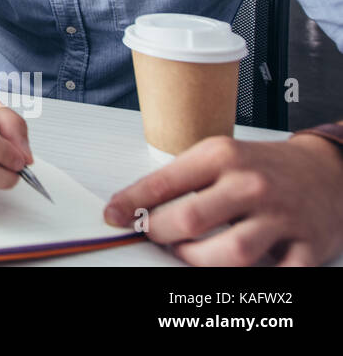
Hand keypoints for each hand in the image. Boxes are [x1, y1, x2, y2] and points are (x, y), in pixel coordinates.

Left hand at [104, 135, 342, 265]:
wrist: (327, 170)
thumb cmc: (264, 166)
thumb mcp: (220, 157)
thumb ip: (181, 181)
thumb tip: (132, 207)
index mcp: (223, 156)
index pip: (164, 183)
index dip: (132, 204)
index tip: (113, 216)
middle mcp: (252, 184)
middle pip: (190, 220)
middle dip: (161, 235)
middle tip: (155, 237)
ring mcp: (282, 216)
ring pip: (229, 254)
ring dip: (199, 261)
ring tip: (190, 254)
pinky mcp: (309, 244)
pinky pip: (275, 276)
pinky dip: (253, 279)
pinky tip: (236, 268)